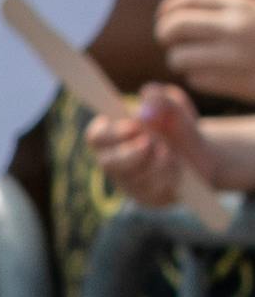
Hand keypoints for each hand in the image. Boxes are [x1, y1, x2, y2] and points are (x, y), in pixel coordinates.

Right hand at [93, 77, 215, 207]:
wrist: (201, 153)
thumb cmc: (177, 125)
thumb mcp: (173, 104)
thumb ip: (158, 98)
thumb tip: (143, 112)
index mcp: (111, 136)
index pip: (95, 136)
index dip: (111, 133)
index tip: (134, 127)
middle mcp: (114, 162)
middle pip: (108, 163)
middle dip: (132, 153)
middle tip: (151, 142)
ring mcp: (128, 183)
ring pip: (134, 178)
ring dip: (157, 163)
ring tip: (171, 152)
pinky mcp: (145, 199)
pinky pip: (153, 192)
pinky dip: (170, 177)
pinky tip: (179, 169)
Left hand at [156, 0, 254, 112]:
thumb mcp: (253, 14)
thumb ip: (225, 11)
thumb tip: (176, 14)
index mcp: (242, 5)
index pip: (187, 1)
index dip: (167, 11)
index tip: (163, 20)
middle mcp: (237, 27)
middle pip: (174, 27)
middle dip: (165, 37)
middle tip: (172, 45)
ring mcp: (237, 57)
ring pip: (180, 57)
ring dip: (180, 62)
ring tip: (194, 63)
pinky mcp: (240, 83)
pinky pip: (198, 80)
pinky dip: (198, 78)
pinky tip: (213, 77)